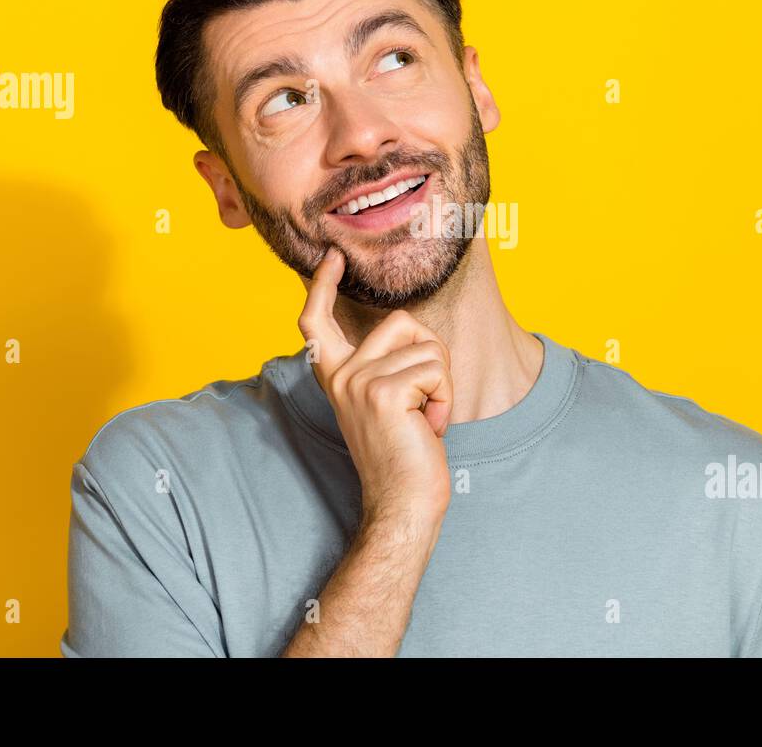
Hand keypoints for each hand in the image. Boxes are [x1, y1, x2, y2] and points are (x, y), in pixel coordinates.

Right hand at [298, 247, 453, 523]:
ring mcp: (358, 381)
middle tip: (426, 400)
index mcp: (336, 376)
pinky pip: (436, 369)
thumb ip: (383, 366)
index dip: (322, 285)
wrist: (403, 504)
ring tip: (425, 419)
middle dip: (431, 353)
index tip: (333, 257)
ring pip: (427, 347)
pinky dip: (445, 398)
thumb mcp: (384, 401)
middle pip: (401, 322)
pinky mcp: (383, 392)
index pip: (316, 321)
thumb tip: (407, 327)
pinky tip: (429, 427)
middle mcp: (340, 375)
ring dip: (441, 383)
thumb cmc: (405, 455)